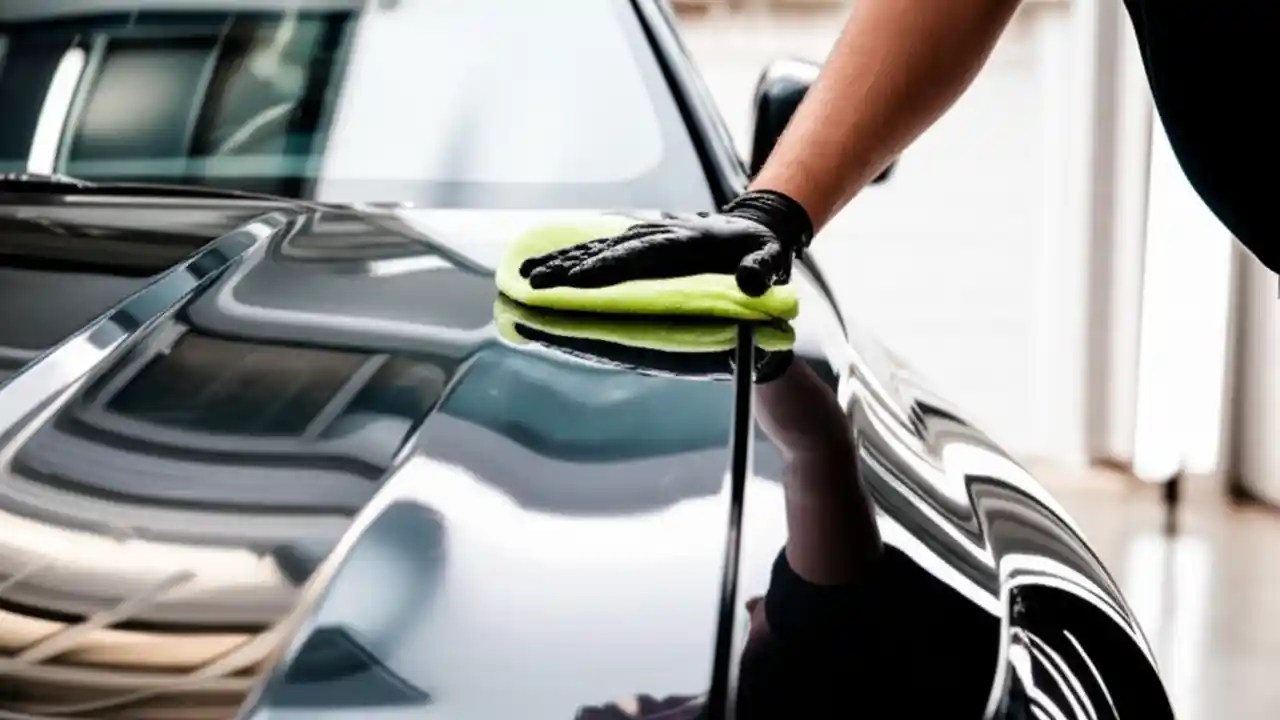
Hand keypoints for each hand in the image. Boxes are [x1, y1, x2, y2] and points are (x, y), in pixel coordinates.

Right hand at [519, 189, 812, 297]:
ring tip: (525, 274)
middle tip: (532, 282)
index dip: (607, 268)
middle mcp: (657, 236)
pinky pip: (601, 249)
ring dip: (561, 261)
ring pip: (597, 248)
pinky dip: (572, 256)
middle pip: (606, 251)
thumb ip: (761, 269)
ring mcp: (646, 237)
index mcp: (684, 242)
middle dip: (568, 266)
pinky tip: (545, 264)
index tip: (576, 280)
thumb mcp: (770, 258)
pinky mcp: (640, 243)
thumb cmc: (760, 249)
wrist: (755, 225)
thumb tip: (752, 281)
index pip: (638, 255)